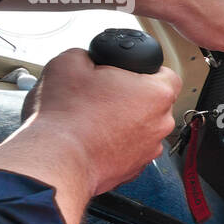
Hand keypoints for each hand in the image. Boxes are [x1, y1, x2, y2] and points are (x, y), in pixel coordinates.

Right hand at [22, 49, 181, 195]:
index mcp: (156, 93)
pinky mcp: (134, 170)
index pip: (168, 75)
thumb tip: (88, 59)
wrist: (55, 161)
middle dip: (133, 97)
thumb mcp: (70, 61)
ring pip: (143, 128)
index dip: (148, 70)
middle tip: (105, 95)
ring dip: (125, 122)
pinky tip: (93, 139)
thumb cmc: (66, 115)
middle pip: (155, 103)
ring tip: (94, 119)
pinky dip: (116, 144)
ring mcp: (149, 150)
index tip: (129, 73)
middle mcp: (161, 123)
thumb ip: (88, 54)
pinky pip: (130, 150)